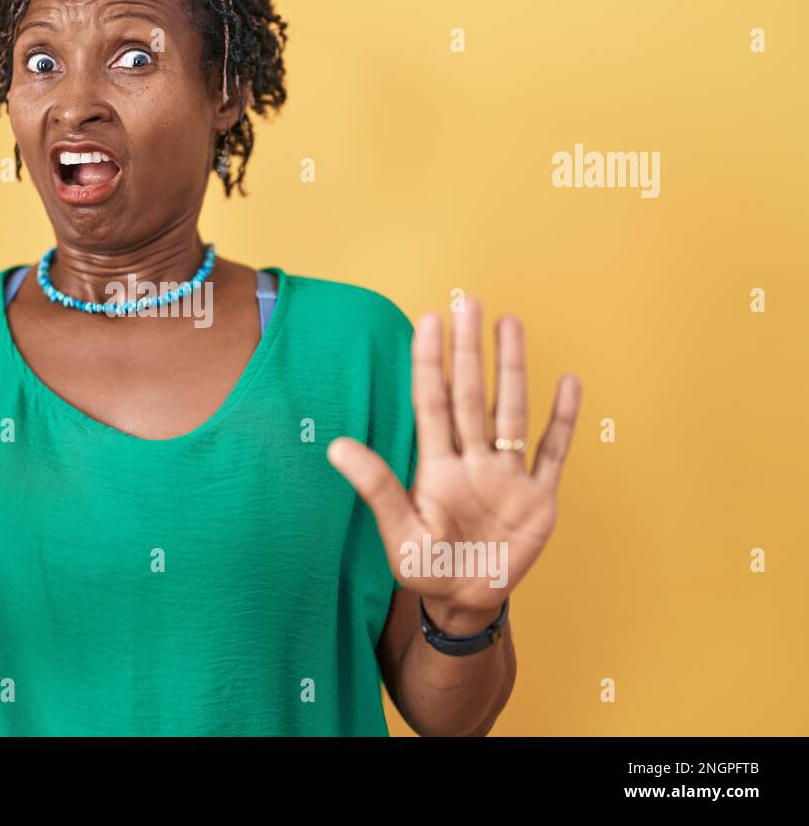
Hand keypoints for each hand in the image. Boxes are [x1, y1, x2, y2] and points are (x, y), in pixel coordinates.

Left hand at [328, 295, 581, 621]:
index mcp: (436, 468)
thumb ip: (375, 488)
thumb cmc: (424, 569)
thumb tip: (334, 446)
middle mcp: (473, 461)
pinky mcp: (539, 499)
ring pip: (511, 411)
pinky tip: (568, 382)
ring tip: (510, 324)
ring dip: (512, 369)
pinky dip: (562, 420)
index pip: (432, 403)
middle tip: (468, 301)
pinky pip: (553, 453)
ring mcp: (507, 476)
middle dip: (469, 350)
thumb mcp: (397, 534)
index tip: (427, 320)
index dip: (430, 363)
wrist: (464, 602)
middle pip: (471, 395)